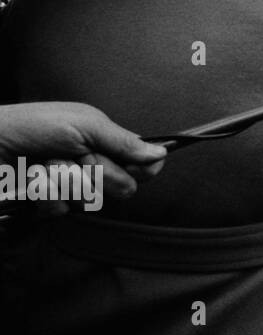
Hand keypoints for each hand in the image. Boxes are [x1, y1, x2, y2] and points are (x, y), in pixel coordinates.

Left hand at [0, 102, 165, 204]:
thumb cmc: (32, 126)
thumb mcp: (84, 124)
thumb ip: (123, 140)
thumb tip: (160, 153)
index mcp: (105, 144)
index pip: (145, 166)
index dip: (140, 168)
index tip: (127, 161)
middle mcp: (92, 167)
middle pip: (124, 187)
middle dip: (98, 171)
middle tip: (75, 155)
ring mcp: (71, 188)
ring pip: (90, 200)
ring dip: (64, 179)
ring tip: (44, 163)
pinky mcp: (48, 205)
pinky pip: (61, 210)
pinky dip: (44, 193)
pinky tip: (30, 180)